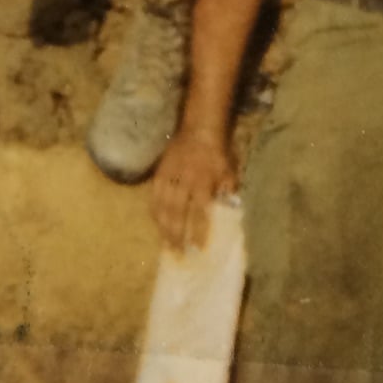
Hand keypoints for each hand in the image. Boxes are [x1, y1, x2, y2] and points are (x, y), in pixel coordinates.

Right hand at [151, 131, 235, 250]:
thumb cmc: (217, 152)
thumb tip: (229, 211)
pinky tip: (157, 223)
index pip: (200, 212)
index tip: (198, 248)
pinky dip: (154, 211)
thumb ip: (228, 191)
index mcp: (203, 182)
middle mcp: (184, 181)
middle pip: (177, 213)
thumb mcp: (229, 170)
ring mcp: (170, 177)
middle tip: (177, 253)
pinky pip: (154, 195)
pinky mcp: (160, 173)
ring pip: (163, 207)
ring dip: (164, 227)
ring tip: (166, 244)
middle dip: (176, 235)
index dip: (198, 231)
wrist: (199, 129)